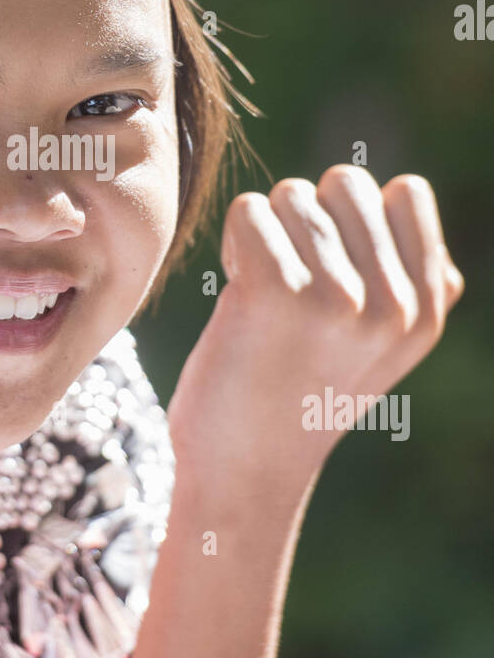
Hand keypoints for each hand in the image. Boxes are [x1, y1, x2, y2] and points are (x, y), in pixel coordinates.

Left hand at [167, 167, 464, 483]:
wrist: (243, 475)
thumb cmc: (299, 400)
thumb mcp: (381, 351)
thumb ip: (410, 288)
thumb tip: (418, 221)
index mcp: (426, 311)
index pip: (406, 192)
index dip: (354, 216)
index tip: (331, 269)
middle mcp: (393, 304)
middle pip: (346, 182)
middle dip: (306, 217)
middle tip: (288, 281)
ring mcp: (338, 297)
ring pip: (292, 194)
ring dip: (264, 235)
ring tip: (262, 298)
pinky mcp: (276, 292)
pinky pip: (249, 211)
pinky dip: (233, 243)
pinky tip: (237, 294)